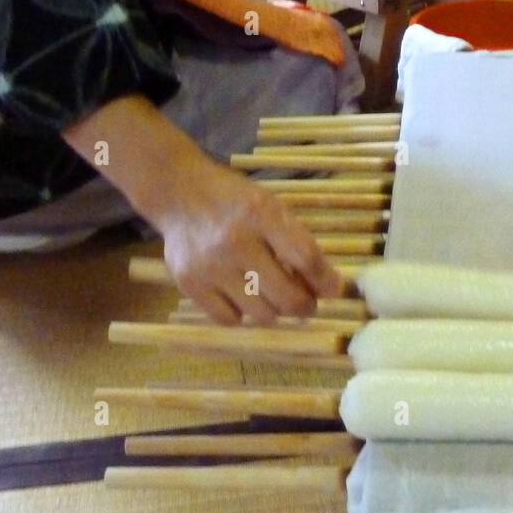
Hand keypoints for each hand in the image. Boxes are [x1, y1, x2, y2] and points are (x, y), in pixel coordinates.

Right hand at [63, 96, 342, 324]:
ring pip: (260, 315)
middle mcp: (235, 241)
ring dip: (275, 311)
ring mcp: (210, 266)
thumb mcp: (270, 205)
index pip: (305, 258)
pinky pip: (229, 320)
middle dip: (304, 305)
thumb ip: (297, 241)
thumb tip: (327, 287)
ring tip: (273, 297)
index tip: (333, 290)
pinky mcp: (189, 283)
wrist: (180, 193)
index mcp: (262, 214)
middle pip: (286, 296)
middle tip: (305, 303)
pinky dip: (242, 314)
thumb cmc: (234, 200)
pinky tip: (242, 296)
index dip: (325, 281)